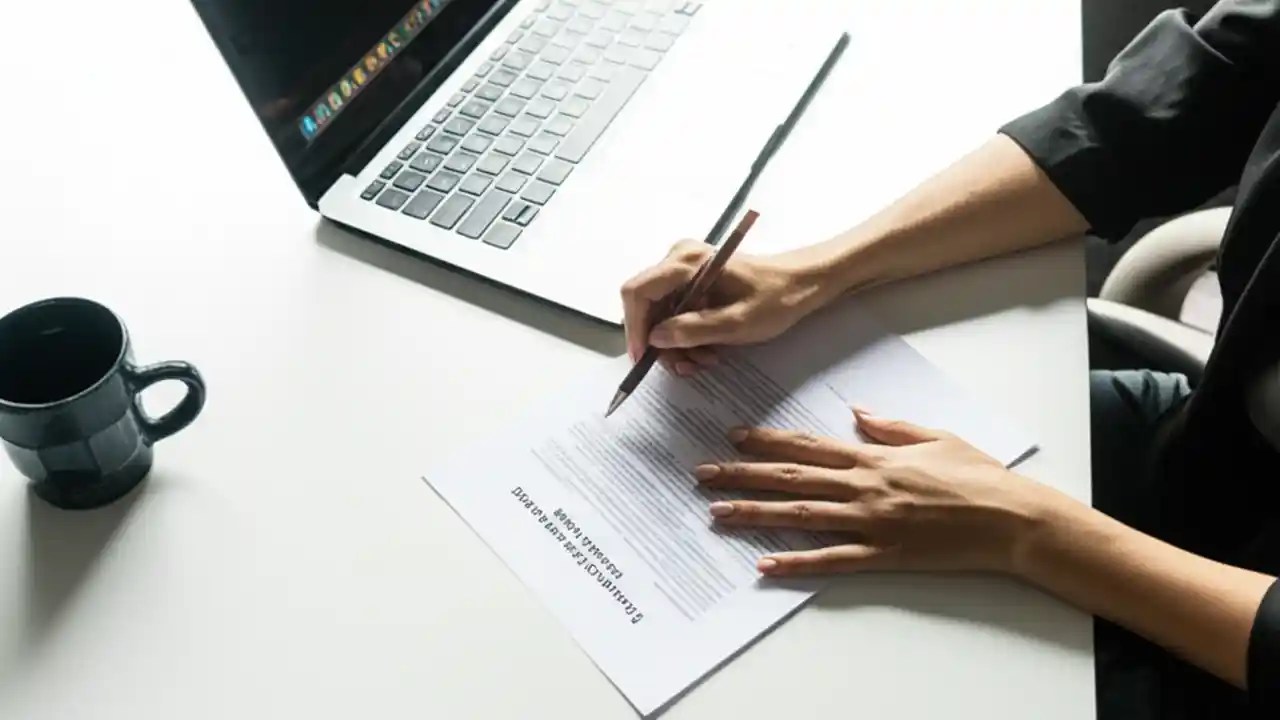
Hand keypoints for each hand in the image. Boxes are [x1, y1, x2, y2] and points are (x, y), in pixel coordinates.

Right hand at [620, 240, 835, 374]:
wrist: (803, 283)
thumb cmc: (775, 299)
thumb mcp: (736, 323)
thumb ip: (693, 331)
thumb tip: (654, 339)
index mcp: (685, 262)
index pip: (638, 292)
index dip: (634, 328)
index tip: (645, 360)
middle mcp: (677, 261)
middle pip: (647, 307)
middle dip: (662, 343)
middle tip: (686, 367)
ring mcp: (684, 272)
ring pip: (660, 316)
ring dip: (677, 344)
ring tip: (704, 361)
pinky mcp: (692, 284)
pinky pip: (675, 314)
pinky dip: (687, 337)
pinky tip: (707, 351)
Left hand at [696, 408, 1064, 576]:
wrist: (1011, 519)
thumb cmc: (979, 477)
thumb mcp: (935, 436)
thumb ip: (891, 427)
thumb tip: (858, 413)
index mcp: (875, 457)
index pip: (809, 446)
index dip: (767, 440)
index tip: (733, 434)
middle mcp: (865, 487)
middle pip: (792, 478)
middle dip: (743, 473)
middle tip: (703, 474)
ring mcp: (871, 522)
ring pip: (800, 515)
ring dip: (755, 513)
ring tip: (717, 513)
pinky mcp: (883, 554)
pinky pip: (831, 560)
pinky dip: (796, 562)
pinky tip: (765, 566)